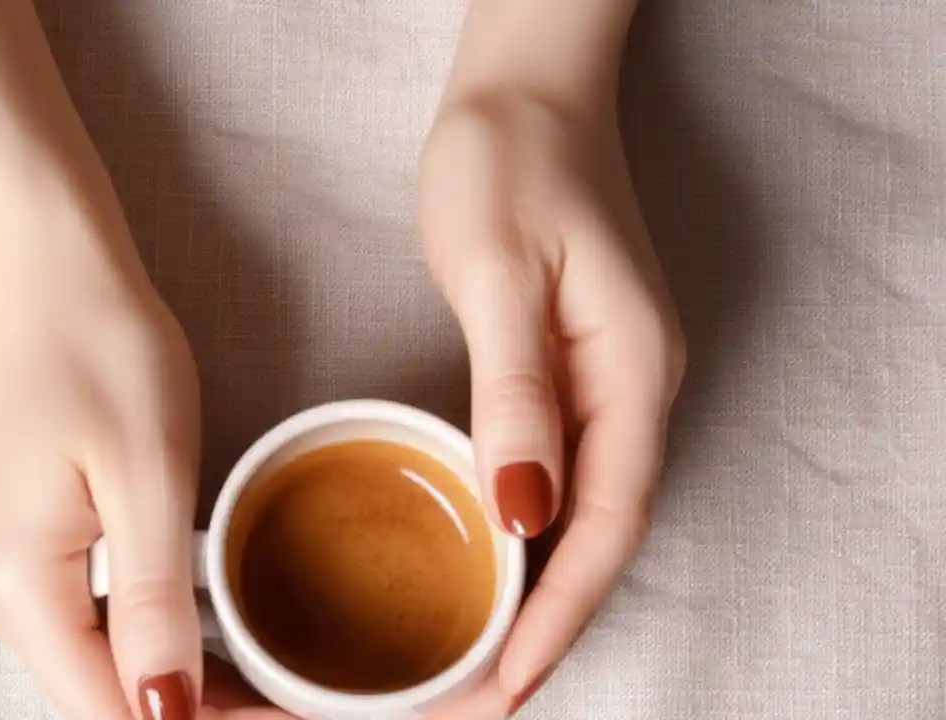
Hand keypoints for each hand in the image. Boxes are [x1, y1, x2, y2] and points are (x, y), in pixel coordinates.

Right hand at [0, 238, 294, 719]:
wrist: (49, 270)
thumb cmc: (98, 350)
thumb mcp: (144, 475)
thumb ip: (151, 605)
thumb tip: (166, 715)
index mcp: (16, 587)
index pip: (109, 712)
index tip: (293, 714)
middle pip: (102, 700)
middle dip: (197, 712)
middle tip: (298, 701)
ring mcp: (9, 571)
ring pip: (102, 667)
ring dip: (182, 682)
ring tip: (273, 679)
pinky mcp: (31, 545)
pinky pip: (95, 623)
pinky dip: (158, 640)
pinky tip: (217, 634)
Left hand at [419, 93, 685, 715]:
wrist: (527, 96)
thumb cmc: (510, 166)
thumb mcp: (500, 273)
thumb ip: (515, 391)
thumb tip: (526, 508)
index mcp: (631, 373)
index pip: (606, 524)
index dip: (558, 615)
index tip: (506, 684)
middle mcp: (634, 390)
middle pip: (601, 536)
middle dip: (546, 626)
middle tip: (476, 697)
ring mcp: (609, 382)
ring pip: (583, 513)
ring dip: (536, 591)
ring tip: (477, 657)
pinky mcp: (574, 370)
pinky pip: (562, 473)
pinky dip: (528, 534)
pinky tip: (491, 562)